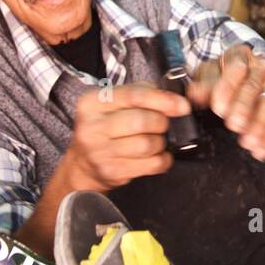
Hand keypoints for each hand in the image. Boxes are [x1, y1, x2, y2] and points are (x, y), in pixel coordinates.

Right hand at [62, 83, 190, 191]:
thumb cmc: (103, 128)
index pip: (133, 96)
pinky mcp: (112, 171)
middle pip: (142, 121)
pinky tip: (158, 155)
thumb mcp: (113, 103)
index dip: (162, 100)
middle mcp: (92, 127)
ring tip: (156, 140)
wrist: (82, 164)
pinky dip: (162, 159)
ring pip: (147, 144)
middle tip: (162, 125)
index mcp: (92, 103)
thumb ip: (139, 93)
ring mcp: (100, 151)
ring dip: (160, 142)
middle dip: (161, 122)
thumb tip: (172, 98)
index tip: (181, 105)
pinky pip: (151, 164)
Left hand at [188, 45, 264, 160]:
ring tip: (247, 142)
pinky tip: (260, 151)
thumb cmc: (227, 77)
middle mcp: (260, 69)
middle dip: (244, 106)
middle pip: (254, 86)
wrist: (260, 78)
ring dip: (260, 124)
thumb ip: (203, 85)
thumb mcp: (211, 74)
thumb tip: (195, 95)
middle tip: (233, 124)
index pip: (236, 67)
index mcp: (239, 56)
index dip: (227, 87)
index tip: (218, 106)